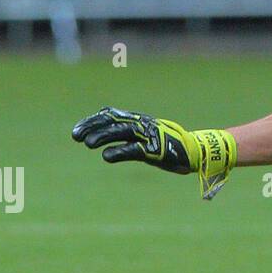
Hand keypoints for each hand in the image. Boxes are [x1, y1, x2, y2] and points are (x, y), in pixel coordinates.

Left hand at [71, 107, 236, 199]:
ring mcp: (150, 136)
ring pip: (122, 132)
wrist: (196, 151)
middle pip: (113, 121)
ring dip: (104, 136)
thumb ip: (126, 130)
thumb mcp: (145, 134)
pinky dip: (120, 151)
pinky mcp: (156, 150)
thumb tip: (104, 122)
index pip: (111, 116)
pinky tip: (107, 156)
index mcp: (139, 120)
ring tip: (87, 144)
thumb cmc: (169, 144)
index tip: (76, 131)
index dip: (92, 122)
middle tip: (75, 136)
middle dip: (93, 127)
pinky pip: (136, 149)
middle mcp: (143, 124)